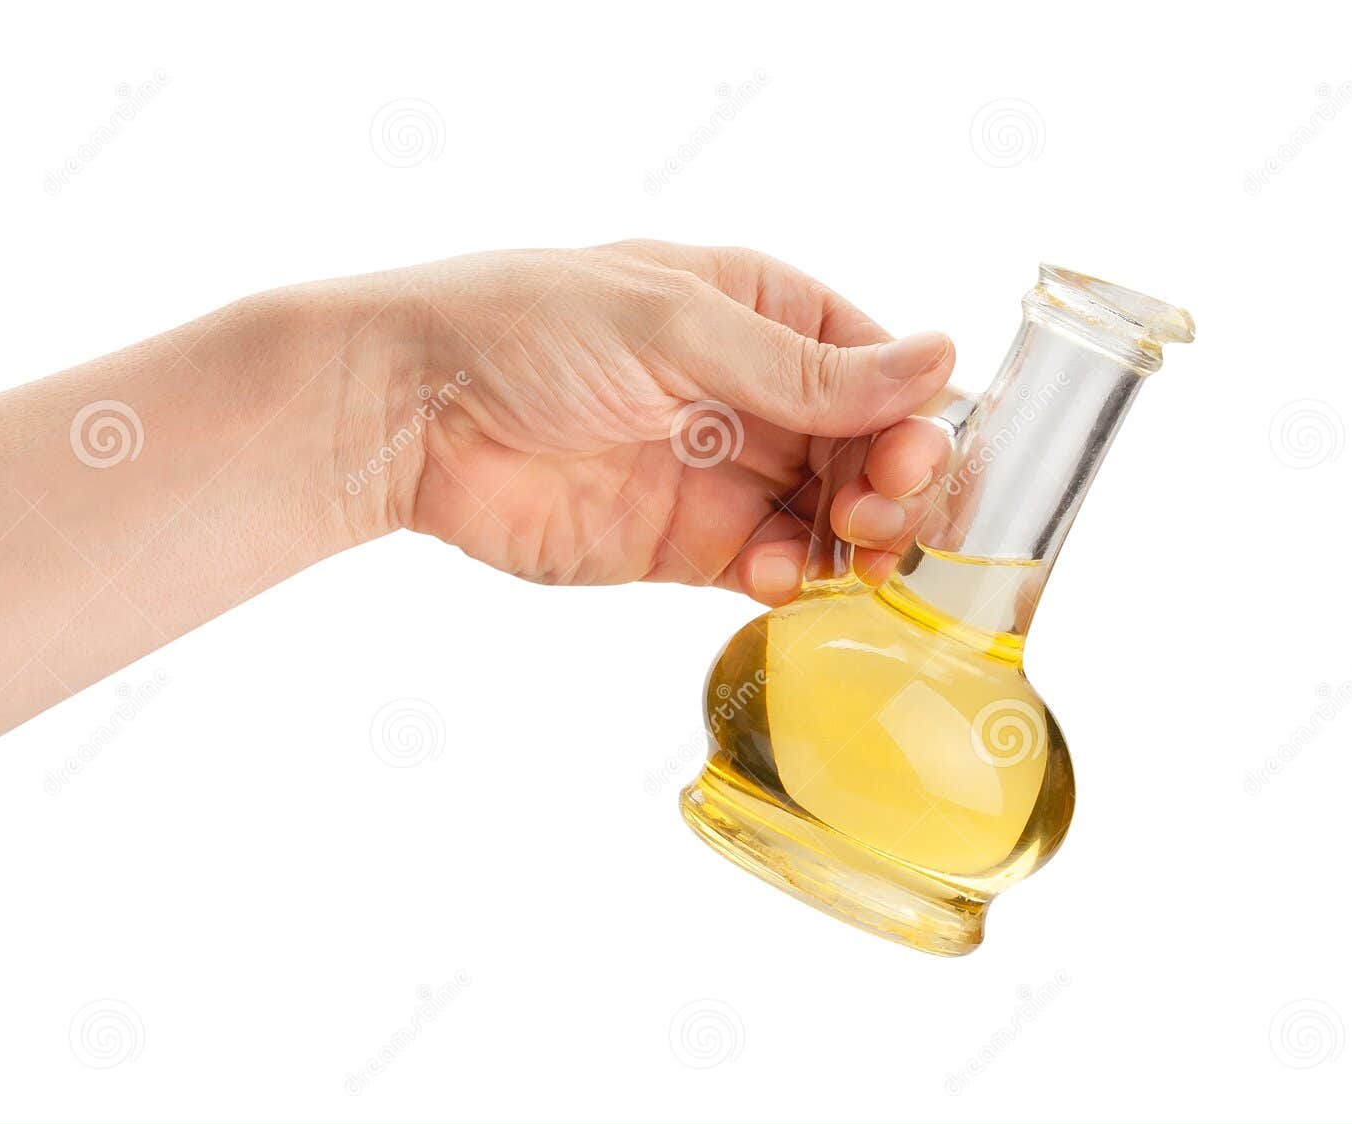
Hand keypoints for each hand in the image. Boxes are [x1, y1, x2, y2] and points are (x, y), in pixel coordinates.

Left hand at [382, 240, 956, 603]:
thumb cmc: (525, 331)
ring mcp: (722, 474)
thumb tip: (940, 360)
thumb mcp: (672, 328)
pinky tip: (774, 577)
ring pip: (833, 519)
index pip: (882, 371)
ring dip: (855, 545)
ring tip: (842, 558)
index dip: (913, 421)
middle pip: (871, 451)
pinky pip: (772, 569)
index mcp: (762, 314)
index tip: (905, 465)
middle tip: (875, 520)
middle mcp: (754, 393)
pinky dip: (792, 581)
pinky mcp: (684, 546)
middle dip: (893, 490)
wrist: (412, 415)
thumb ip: (803, 368)